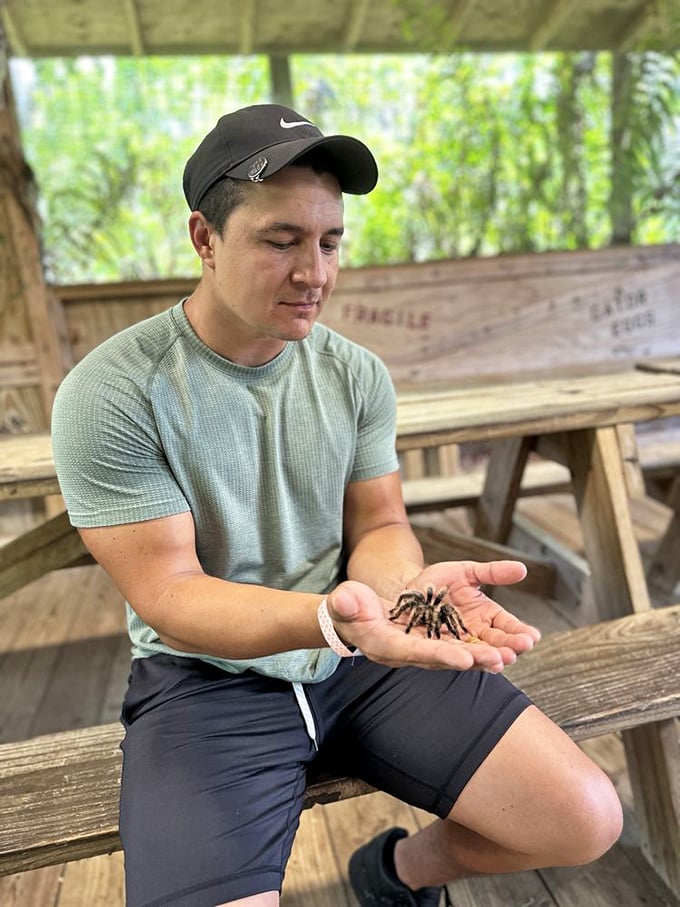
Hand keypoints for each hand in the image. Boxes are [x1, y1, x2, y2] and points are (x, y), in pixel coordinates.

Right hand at [326, 561, 539, 672]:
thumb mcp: (344, 602)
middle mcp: (409, 652)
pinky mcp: (431, 640)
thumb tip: (346, 601)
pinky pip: (459, 644)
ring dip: (484, 655)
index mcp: (386, 645)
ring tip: (512, 653)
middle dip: (473, 660)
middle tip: (501, 658)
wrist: (354, 615)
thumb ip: (346, 603)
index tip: (464, 657)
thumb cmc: (348, 607)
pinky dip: (480, 647)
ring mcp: (422, 647)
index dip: (440, 655)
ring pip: (457, 653)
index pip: (416, 652)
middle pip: (445, 658)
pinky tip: (503, 646)